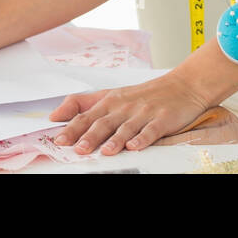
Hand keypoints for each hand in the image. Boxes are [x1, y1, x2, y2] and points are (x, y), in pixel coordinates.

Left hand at [48, 73, 212, 155]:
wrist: (182, 86)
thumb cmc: (145, 94)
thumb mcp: (111, 95)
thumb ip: (82, 104)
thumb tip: (55, 115)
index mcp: (110, 101)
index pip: (87, 115)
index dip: (73, 128)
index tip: (59, 139)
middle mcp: (124, 107)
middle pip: (104, 122)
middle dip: (91, 136)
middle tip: (79, 149)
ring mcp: (143, 113)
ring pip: (126, 128)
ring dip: (116, 140)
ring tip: (106, 152)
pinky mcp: (162, 119)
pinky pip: (151, 130)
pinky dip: (143, 138)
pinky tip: (136, 146)